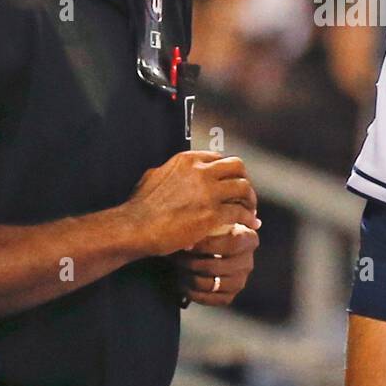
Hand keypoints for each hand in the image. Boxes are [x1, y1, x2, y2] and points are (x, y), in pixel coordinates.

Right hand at [124, 151, 258, 256]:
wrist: (135, 227)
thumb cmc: (139, 207)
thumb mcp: (152, 177)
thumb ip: (168, 171)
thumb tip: (169, 172)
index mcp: (187, 160)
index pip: (219, 158)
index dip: (228, 172)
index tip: (230, 184)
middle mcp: (200, 171)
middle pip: (237, 167)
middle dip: (244, 180)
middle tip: (245, 196)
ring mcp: (208, 191)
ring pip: (243, 187)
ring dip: (250, 199)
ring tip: (250, 211)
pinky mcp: (212, 214)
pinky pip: (240, 212)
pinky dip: (249, 218)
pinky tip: (251, 225)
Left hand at [174, 224, 259, 306]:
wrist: (208, 249)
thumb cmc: (207, 230)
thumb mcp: (213, 220)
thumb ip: (210, 220)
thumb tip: (194, 229)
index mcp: (249, 238)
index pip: (230, 244)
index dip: (205, 245)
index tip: (185, 243)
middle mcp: (248, 262)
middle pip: (216, 266)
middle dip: (192, 263)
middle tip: (177, 257)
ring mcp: (240, 281)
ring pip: (210, 284)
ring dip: (188, 277)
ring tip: (178, 268)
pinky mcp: (230, 296)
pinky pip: (209, 299)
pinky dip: (192, 292)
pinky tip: (182, 282)